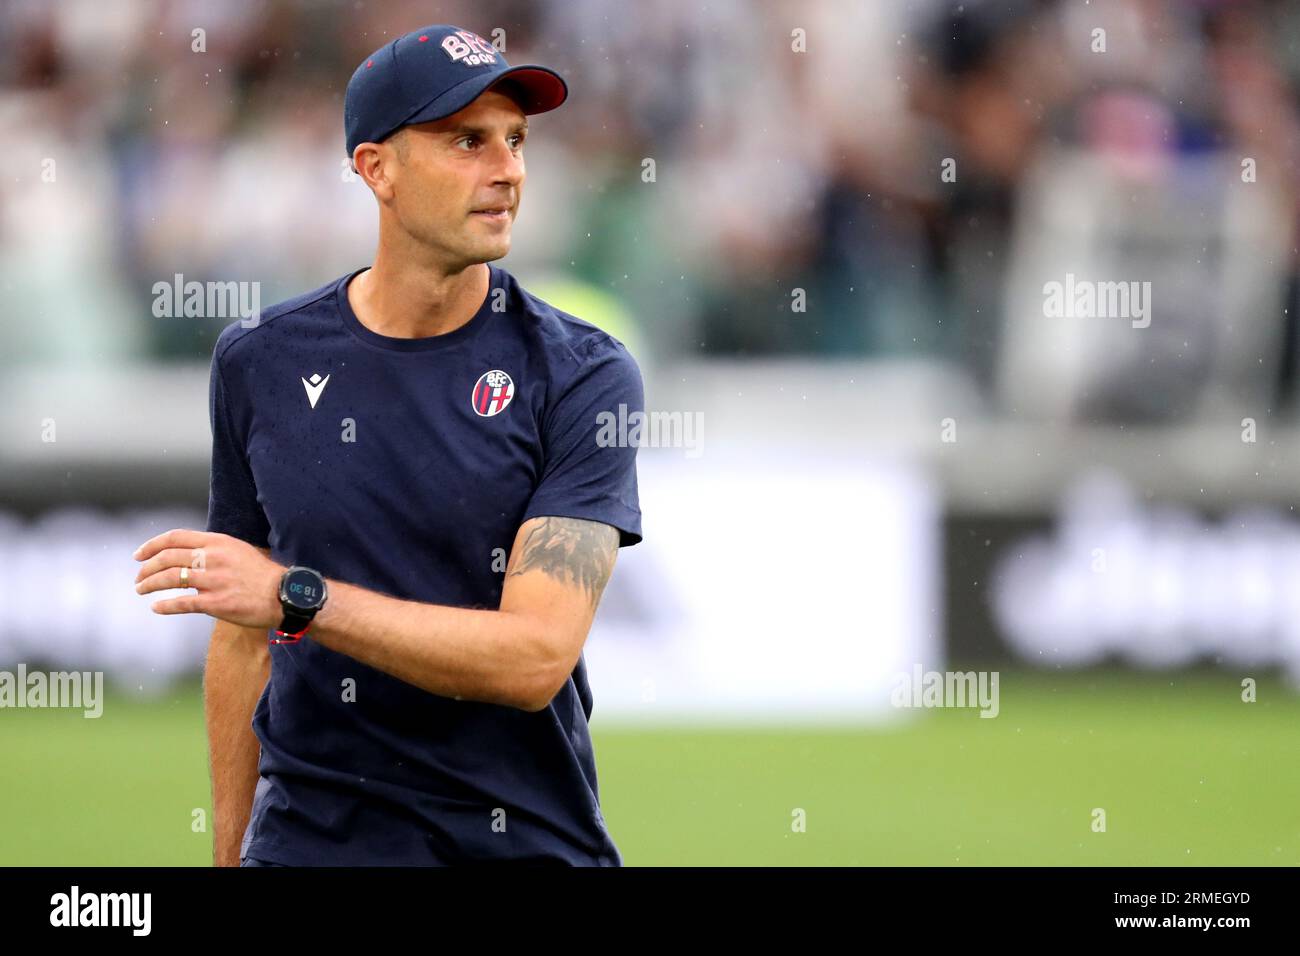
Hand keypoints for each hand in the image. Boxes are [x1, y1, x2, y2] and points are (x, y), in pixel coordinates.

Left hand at [133, 529, 284, 628]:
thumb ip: (213, 549)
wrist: (285, 595)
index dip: (151, 546)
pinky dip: (164, 605)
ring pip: (170, 578)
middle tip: (139, 578)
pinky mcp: (216, 603)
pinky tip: (156, 607)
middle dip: (146, 568)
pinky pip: (182, 603)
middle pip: (167, 558)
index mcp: (218, 542)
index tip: (139, 555)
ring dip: (149, 584)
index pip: (175, 537)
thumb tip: (186, 554)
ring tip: (141, 590)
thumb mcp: (238, 551)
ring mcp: (214, 581)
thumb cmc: (261, 575)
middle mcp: (214, 558)